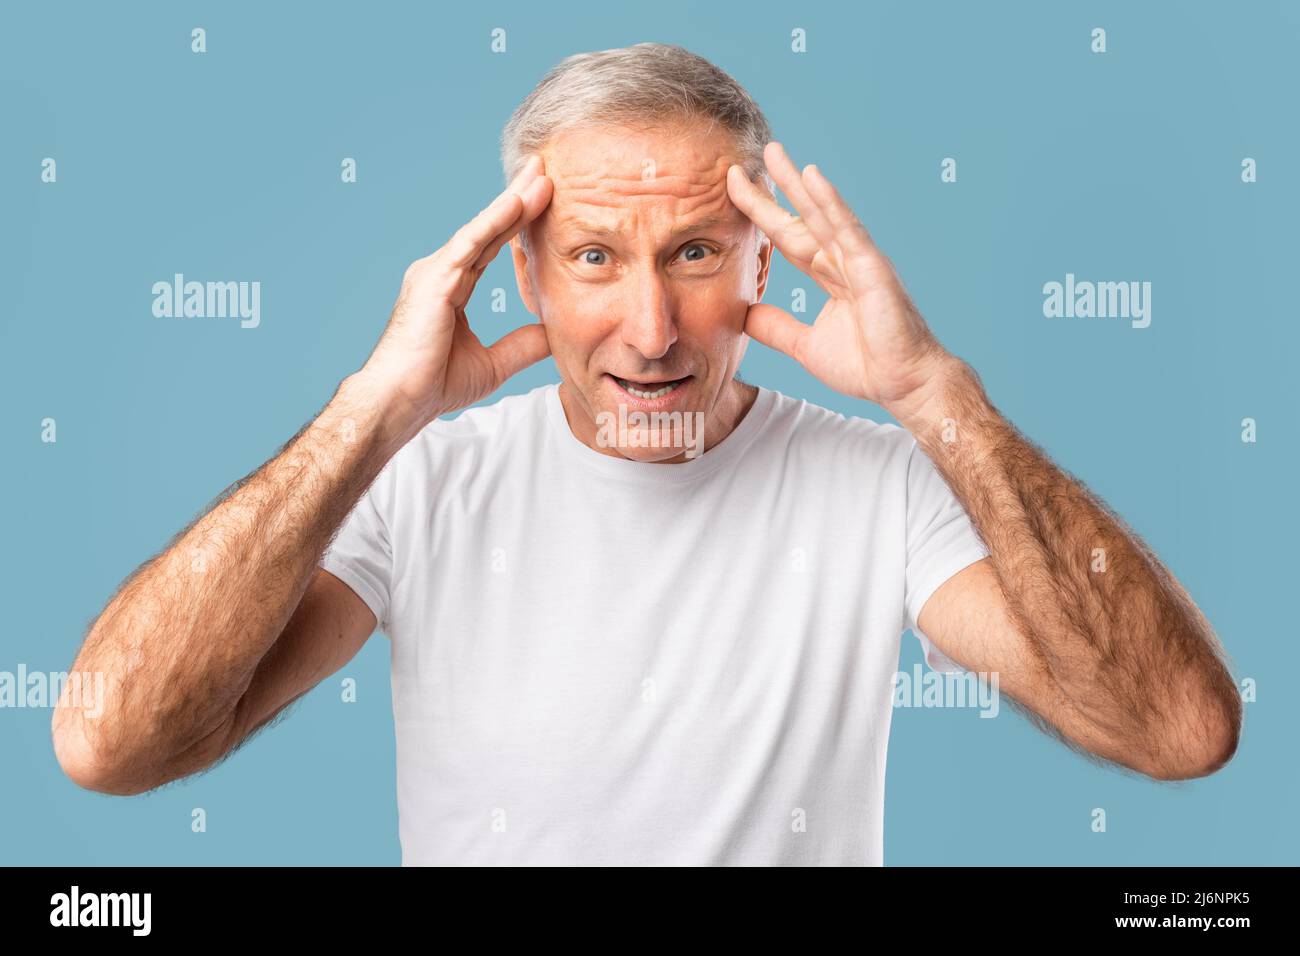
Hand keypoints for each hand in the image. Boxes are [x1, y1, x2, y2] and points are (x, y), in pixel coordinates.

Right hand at [358, 155, 553, 429]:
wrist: (401, 402)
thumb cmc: (434, 385)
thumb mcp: (494, 363)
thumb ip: (522, 344)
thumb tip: (554, 332)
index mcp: (450, 289)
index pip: (490, 247)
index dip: (516, 223)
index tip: (542, 198)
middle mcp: (440, 273)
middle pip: (487, 229)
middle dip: (516, 198)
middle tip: (544, 169)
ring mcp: (434, 273)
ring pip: (481, 229)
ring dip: (512, 201)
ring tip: (540, 176)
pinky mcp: (435, 280)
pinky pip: (471, 243)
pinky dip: (496, 220)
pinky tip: (519, 201)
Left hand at [727, 142, 954, 416]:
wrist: (903, 385)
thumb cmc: (866, 366)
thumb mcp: (805, 347)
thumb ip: (777, 328)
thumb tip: (744, 315)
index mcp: (829, 275)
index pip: (787, 238)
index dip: (762, 214)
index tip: (736, 189)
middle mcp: (843, 261)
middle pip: (801, 217)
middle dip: (776, 187)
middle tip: (752, 156)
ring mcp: (859, 261)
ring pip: (822, 214)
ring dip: (797, 183)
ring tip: (774, 154)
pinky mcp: (873, 267)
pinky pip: (847, 228)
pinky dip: (829, 202)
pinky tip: (812, 177)